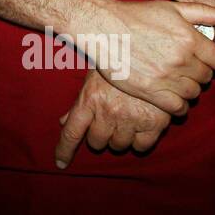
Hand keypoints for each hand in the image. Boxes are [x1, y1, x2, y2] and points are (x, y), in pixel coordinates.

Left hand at [54, 69, 171, 168]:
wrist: (154, 51)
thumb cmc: (119, 62)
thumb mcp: (95, 77)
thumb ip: (79, 103)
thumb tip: (63, 122)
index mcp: (90, 99)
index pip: (71, 133)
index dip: (64, 150)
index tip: (60, 163)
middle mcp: (108, 112)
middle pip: (96, 143)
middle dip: (99, 136)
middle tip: (107, 121)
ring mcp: (131, 119)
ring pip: (118, 146)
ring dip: (119, 138)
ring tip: (125, 120)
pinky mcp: (154, 123)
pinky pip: (141, 146)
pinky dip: (139, 141)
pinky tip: (140, 125)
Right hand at [92, 0, 214, 115]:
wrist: (104, 27)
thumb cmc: (137, 15)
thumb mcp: (172, 8)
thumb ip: (203, 11)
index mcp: (189, 38)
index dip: (212, 59)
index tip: (202, 58)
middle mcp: (181, 59)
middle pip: (206, 77)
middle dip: (199, 74)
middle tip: (186, 69)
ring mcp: (166, 77)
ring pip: (193, 93)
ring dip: (189, 89)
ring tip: (177, 82)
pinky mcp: (150, 91)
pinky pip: (178, 107)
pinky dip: (179, 106)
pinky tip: (172, 98)